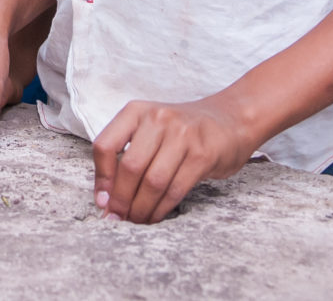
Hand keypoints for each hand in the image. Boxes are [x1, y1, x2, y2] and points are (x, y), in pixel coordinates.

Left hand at [92, 95, 254, 223]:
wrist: (230, 120)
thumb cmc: (182, 131)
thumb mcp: (150, 129)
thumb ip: (127, 154)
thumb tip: (105, 197)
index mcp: (136, 111)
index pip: (105, 145)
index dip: (101, 178)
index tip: (102, 201)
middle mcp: (157, 119)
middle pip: (130, 168)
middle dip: (121, 200)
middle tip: (118, 218)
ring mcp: (182, 135)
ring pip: (152, 181)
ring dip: (141, 208)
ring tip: (137, 220)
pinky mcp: (202, 154)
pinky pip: (175, 189)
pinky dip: (161, 208)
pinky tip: (155, 216)